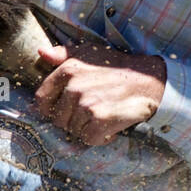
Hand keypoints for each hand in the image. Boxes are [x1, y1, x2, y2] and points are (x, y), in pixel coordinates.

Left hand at [32, 43, 166, 145]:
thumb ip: (62, 53)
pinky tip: (110, 127)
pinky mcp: (101, 119)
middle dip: (72, 120)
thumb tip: (41, 52)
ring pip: (73, 130)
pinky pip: (88, 139)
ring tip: (102, 116)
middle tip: (90, 112)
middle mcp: (75, 87)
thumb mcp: (89, 52)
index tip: (65, 110)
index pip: (42, 99)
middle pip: (58, 119)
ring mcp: (87, 104)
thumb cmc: (117, 66)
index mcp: (68, 70)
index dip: (51, 108)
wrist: (150, 79)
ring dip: (87, 129)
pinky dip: (100, 138)